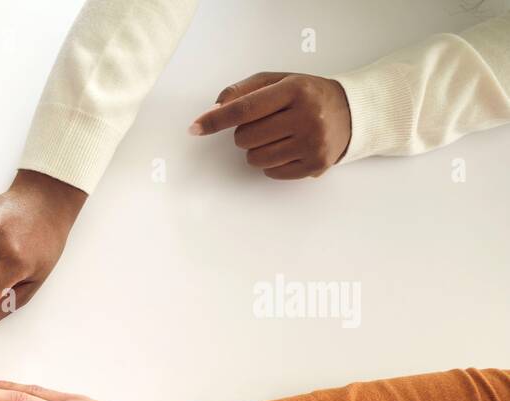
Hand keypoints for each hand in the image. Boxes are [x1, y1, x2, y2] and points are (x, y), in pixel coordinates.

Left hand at [189, 72, 350, 179]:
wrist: (351, 112)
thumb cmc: (306, 95)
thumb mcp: (279, 81)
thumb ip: (244, 91)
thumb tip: (214, 109)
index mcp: (295, 90)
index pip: (244, 108)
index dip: (216, 120)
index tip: (195, 128)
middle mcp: (307, 116)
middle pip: (245, 138)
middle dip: (245, 133)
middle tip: (266, 124)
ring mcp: (312, 143)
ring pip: (254, 158)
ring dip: (256, 150)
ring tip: (278, 136)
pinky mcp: (315, 165)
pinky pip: (271, 172)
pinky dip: (272, 163)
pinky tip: (289, 148)